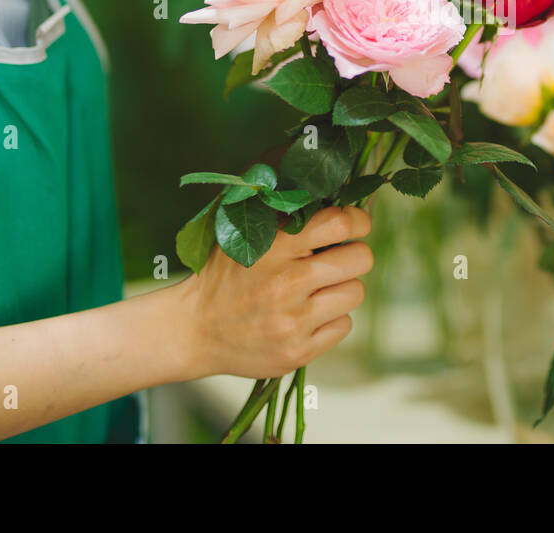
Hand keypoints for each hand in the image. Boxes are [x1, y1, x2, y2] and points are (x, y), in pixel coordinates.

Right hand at [176, 206, 372, 379]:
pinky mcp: (298, 352)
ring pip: (356, 293)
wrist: (193, 330)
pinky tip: (308, 316)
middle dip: (354, 255)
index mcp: (273, 248)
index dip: (357, 221)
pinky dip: (332, 319)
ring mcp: (293, 322)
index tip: (355, 225)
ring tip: (318, 289)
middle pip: (360, 258)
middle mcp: (285, 284)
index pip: (338, 224)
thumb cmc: (224, 276)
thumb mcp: (244, 236)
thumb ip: (285, 217)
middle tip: (338, 259)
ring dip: (342, 288)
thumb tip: (337, 200)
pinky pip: (344, 326)